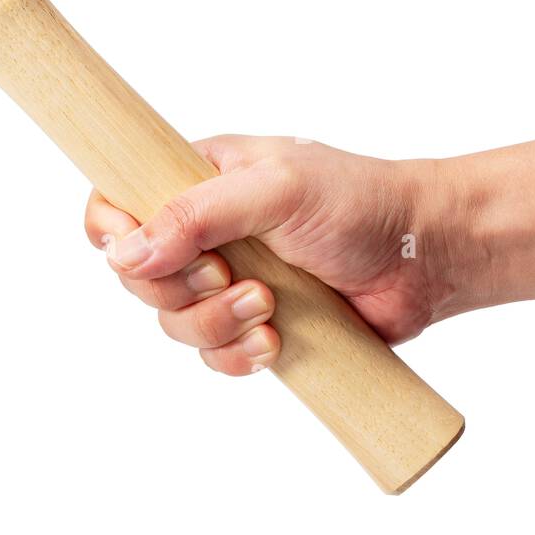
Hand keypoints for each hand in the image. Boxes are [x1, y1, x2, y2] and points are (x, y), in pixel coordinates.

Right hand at [83, 136, 467, 376]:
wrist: (422, 256)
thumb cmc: (357, 201)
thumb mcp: (274, 189)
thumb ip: (196, 213)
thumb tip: (126, 253)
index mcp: (198, 178)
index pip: (117, 202)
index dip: (111, 233)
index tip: (138, 255)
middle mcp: (205, 231)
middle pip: (139, 277)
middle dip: (179, 289)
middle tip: (229, 274)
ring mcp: (228, 280)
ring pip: (174, 324)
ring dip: (215, 324)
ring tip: (268, 307)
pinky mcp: (256, 325)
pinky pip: (214, 356)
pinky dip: (237, 355)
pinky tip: (275, 342)